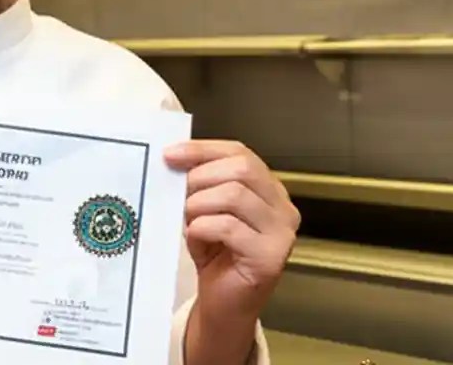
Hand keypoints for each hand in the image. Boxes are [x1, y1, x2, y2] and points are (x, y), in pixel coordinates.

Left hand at [166, 140, 299, 360]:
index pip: (239, 152)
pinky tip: (196, 239)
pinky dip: (201, 229)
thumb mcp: (204, 209)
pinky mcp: (270, 257)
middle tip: (178, 194)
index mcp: (269, 189)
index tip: (170, 154)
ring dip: (198, 205)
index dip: (203, 149)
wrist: (223, 303)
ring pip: (234, 195)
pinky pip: (228, 227)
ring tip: (188, 221)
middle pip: (241, 169)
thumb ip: (199, 184)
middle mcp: (282, 207)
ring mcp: (282, 233)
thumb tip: (174, 157)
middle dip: (200, 177)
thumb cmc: (215, 254)